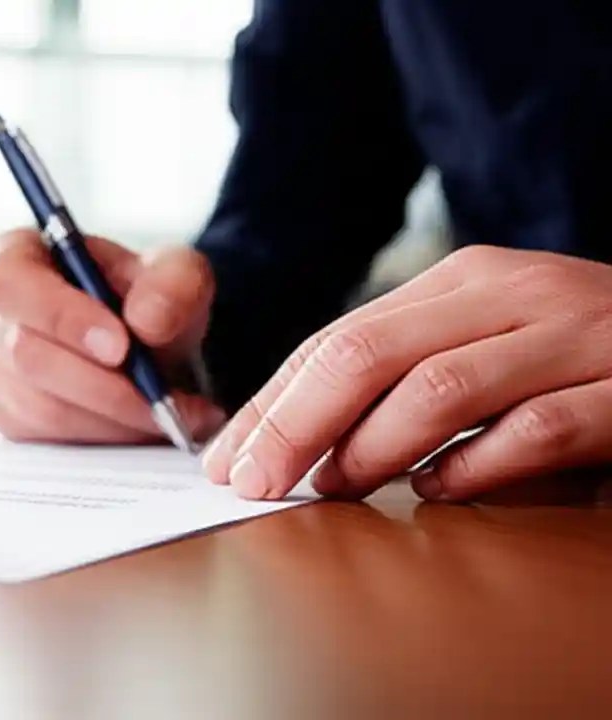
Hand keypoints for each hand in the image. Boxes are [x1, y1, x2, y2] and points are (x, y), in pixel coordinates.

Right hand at [0, 228, 225, 444]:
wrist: (139, 341)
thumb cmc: (140, 297)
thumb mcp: (172, 273)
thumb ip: (171, 284)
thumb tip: (148, 320)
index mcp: (11, 257)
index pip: (12, 286)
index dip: (62, 318)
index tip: (121, 346)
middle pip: (23, 356)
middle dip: (100, 383)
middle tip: (162, 397)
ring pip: (38, 407)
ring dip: (110, 418)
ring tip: (168, 413)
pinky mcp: (2, 414)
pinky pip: (46, 437)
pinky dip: (102, 436)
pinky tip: (141, 426)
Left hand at [202, 246, 611, 501]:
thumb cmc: (574, 355)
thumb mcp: (483, 345)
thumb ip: (404, 377)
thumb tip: (294, 440)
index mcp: (463, 281)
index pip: (339, 339)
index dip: (273, 402)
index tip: (228, 459)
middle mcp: (513, 293)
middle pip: (368, 355)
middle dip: (295, 424)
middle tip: (254, 482)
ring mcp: (574, 335)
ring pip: (440, 388)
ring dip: (371, 447)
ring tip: (331, 487)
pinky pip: (537, 429)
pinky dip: (477, 467)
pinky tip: (440, 492)